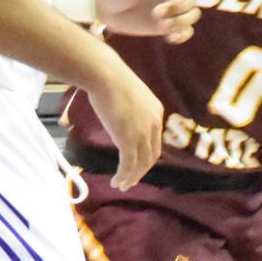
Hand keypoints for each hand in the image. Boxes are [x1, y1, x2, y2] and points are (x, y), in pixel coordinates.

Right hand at [83, 54, 166, 190]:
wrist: (105, 75)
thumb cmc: (110, 79)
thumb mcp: (129, 95)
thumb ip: (130, 109)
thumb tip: (119, 116)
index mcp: (156, 112)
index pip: (155, 141)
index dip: (147, 155)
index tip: (138, 164)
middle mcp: (154, 124)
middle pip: (151, 155)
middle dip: (141, 171)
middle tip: (130, 180)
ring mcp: (142, 133)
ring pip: (140, 163)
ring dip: (131, 177)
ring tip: (121, 185)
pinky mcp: (128, 139)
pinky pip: (128, 164)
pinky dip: (123, 176)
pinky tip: (116, 181)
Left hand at [96, 0, 199, 42]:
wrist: (103, 6)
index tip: (175, 2)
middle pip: (193, 3)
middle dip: (179, 11)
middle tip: (156, 13)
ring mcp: (173, 10)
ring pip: (191, 17)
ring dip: (180, 23)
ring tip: (160, 26)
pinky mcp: (169, 24)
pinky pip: (185, 31)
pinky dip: (182, 36)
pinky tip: (169, 38)